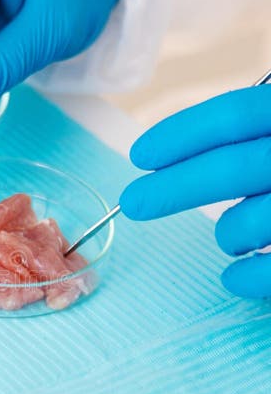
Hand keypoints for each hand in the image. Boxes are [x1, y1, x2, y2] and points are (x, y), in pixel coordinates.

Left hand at [120, 85, 270, 296]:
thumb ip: (259, 137)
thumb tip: (184, 159)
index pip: (239, 114)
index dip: (184, 133)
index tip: (141, 154)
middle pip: (234, 166)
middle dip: (174, 187)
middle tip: (135, 203)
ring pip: (249, 223)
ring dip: (227, 234)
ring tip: (230, 238)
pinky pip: (270, 272)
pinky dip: (245, 278)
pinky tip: (235, 276)